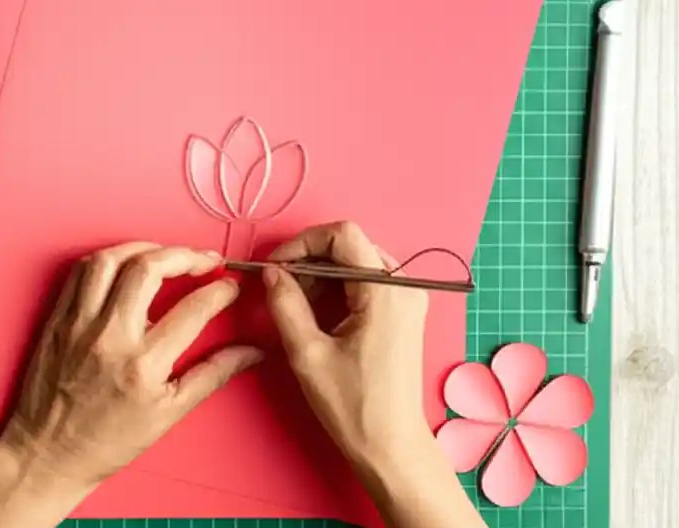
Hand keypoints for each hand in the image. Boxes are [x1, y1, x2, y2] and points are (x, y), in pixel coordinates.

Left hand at [0, 242, 263, 488]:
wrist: (49, 455)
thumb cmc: (109, 441)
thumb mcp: (169, 414)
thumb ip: (212, 374)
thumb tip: (253, 351)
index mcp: (144, 364)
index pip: (193, 309)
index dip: (220, 290)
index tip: (230, 286)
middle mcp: (110, 336)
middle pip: (149, 269)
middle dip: (184, 255)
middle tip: (204, 259)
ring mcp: (79, 324)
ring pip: (110, 261)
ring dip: (144, 247)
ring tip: (166, 254)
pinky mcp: (58, 319)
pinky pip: (81, 273)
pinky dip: (108, 258)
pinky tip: (126, 263)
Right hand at [262, 221, 429, 465]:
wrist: (392, 445)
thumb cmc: (353, 405)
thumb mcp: (308, 353)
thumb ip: (286, 304)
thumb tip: (271, 273)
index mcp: (385, 291)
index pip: (343, 233)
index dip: (303, 242)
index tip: (276, 267)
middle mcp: (404, 286)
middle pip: (350, 245)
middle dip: (309, 260)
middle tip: (281, 290)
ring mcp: (408, 299)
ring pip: (356, 262)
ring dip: (321, 275)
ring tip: (296, 306)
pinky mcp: (403, 313)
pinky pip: (366, 282)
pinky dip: (337, 289)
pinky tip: (317, 314)